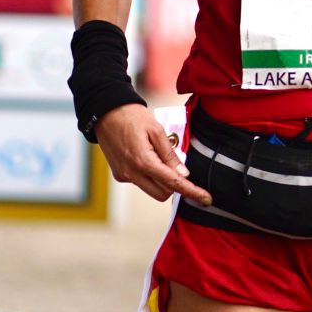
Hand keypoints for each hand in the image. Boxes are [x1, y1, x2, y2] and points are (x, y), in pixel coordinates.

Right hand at [94, 103, 211, 203]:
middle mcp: (131, 173)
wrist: (105, 113)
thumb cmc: (132, 117)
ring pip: (151, 189)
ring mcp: (124, 175)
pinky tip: (147, 156)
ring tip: (159, 156)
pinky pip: (140, 181)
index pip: (172, 183)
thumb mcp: (156, 130)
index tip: (206, 199)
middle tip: (178, 166)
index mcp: (143, 161)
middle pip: (162, 193)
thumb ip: (170, 154)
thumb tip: (183, 174)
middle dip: (174, 185)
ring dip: (161, 180)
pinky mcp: (119, 175)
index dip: (191, 191)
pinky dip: (149, 174)